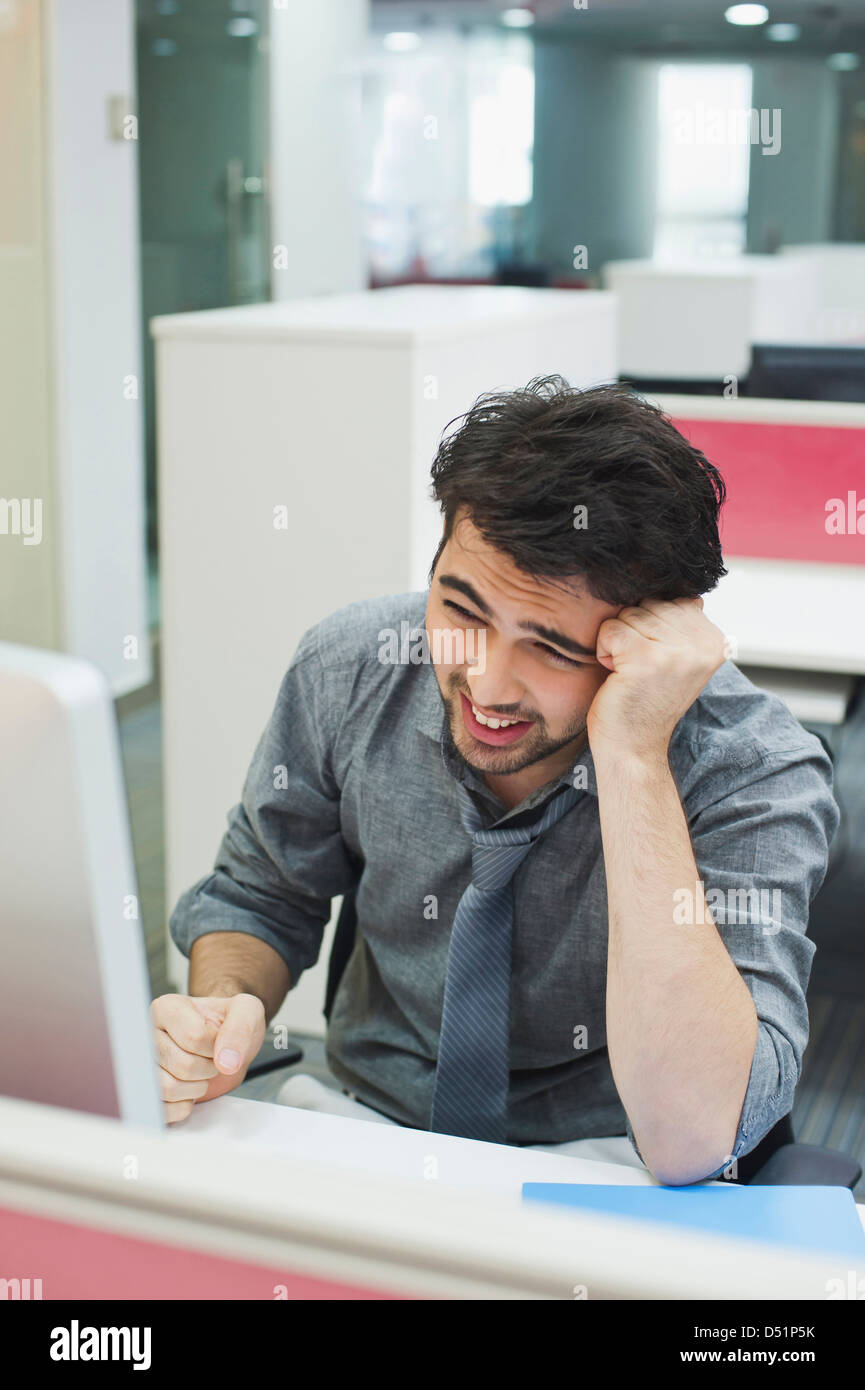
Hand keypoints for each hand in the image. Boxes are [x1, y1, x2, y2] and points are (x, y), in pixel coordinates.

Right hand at [150, 992, 265, 1123]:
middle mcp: (147, 1035)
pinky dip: (183, 1106)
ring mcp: (141, 1065)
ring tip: (200, 1074)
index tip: (219, 1041)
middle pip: (182, 1065)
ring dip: (196, 1088)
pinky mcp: (145, 1092)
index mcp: (166, 1008)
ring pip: (167, 1088)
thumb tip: (227, 1060)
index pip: (194, 1036)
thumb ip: (241, 1027)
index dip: (217, 1047)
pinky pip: (162, 1110)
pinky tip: (189, 1091)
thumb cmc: (229, 1023)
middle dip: (208, 1068)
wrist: (223, 1043)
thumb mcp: (247, 1011)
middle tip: (211, 1059)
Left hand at [587, 597, 726, 760]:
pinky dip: (604, 651)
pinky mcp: (647, 657)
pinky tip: (618, 676)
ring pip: (629, 614)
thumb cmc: (646, 702)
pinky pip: (611, 629)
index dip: (652, 628)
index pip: (672, 600)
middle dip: (634, 633)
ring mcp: (677, 650)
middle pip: (649, 604)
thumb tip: (692, 595)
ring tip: (630, 674)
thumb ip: (685, 627)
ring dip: (618, 643)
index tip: (657, 663)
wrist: (633, 748)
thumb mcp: (679, 660)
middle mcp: (703, 644)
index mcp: (715, 641)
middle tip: (640, 670)